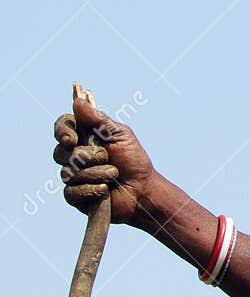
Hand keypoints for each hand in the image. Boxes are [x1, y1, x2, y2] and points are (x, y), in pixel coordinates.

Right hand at [53, 85, 155, 225]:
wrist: (142, 189)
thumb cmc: (133, 160)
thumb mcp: (120, 135)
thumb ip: (98, 120)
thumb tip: (78, 101)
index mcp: (84, 137)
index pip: (63, 127)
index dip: (62, 131)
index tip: (72, 139)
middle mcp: (74, 155)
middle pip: (60, 152)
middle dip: (86, 156)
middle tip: (106, 157)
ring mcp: (73, 176)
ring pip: (67, 173)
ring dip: (95, 173)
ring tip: (113, 175)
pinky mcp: (75, 195)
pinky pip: (71, 192)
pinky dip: (91, 190)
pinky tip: (105, 190)